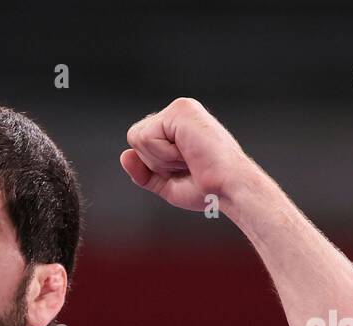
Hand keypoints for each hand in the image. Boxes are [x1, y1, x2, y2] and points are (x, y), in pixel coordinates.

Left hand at [120, 98, 254, 211]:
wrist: (228, 190)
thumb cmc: (207, 189)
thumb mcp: (167, 184)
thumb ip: (144, 173)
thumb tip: (124, 156)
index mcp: (177, 127)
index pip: (139, 144)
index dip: (153, 166)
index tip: (183, 170)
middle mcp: (178, 113)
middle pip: (134, 138)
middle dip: (154, 162)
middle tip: (186, 165)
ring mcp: (180, 108)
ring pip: (137, 137)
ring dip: (160, 159)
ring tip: (189, 159)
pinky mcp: (180, 110)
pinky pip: (147, 137)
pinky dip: (163, 154)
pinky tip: (188, 153)